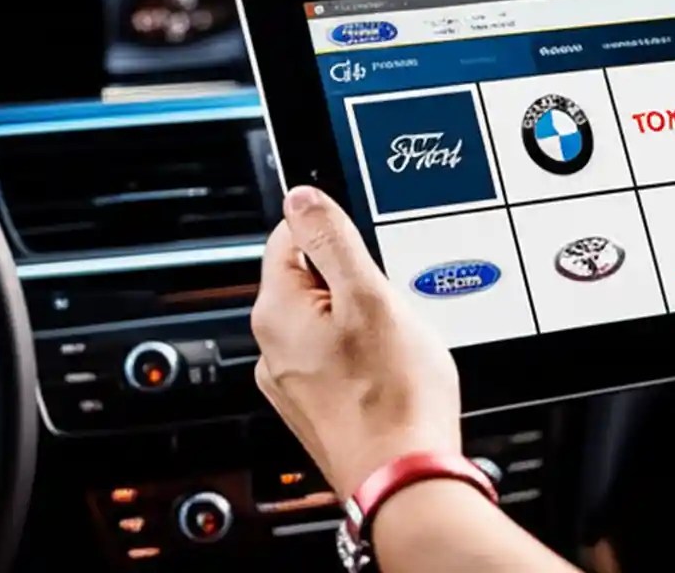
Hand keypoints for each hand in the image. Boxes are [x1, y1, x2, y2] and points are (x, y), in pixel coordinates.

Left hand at [251, 186, 461, 498]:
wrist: (403, 478)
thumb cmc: (393, 398)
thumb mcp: (371, 296)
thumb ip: (332, 239)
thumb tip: (301, 197)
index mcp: (276, 311)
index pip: (290, 237)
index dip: (334, 235)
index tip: (366, 253)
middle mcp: (271, 347)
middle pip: (311, 281)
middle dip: (355, 284)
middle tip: (389, 309)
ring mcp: (290, 382)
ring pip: (327, 323)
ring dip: (360, 322)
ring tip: (393, 348)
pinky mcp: (314, 408)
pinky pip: (334, 360)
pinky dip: (361, 358)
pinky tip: (389, 375)